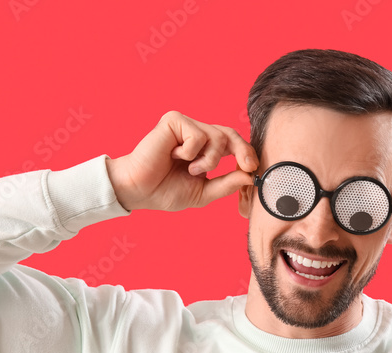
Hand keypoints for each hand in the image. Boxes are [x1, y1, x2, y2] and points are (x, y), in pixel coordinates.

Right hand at [106, 110, 258, 211]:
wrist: (139, 190)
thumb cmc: (165, 191)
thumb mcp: (204, 192)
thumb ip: (226, 184)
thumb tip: (250, 176)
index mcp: (204, 148)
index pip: (232, 144)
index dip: (246, 153)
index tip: (252, 168)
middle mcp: (196, 133)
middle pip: (230, 134)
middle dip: (242, 150)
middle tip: (247, 166)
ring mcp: (185, 125)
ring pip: (217, 137)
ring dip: (208, 160)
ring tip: (190, 169)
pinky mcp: (174, 121)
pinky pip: (198, 136)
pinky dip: (191, 153)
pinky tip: (175, 156)